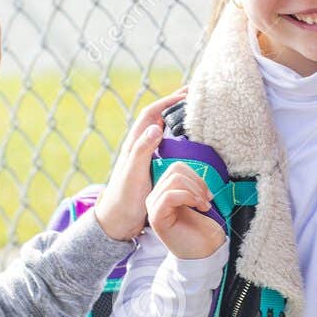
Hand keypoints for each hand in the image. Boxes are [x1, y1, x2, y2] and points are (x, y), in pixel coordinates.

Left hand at [93, 89, 185, 241]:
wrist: (118, 222)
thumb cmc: (124, 198)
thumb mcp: (133, 173)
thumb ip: (142, 150)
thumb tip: (157, 126)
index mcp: (134, 144)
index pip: (151, 114)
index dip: (167, 101)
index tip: (186, 94)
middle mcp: (141, 147)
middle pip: (159, 118)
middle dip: (175, 105)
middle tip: (195, 96)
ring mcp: (148, 158)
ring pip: (165, 132)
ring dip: (179, 120)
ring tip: (198, 114)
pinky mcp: (154, 169)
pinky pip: (170, 148)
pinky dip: (182, 139)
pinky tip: (194, 143)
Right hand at [148, 163, 226, 260]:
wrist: (204, 252)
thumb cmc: (202, 228)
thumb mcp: (198, 200)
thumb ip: (191, 184)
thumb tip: (194, 170)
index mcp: (164, 192)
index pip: (176, 168)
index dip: (196, 176)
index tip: (207, 194)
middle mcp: (155, 197)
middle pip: (175, 170)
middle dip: (197, 182)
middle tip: (207, 200)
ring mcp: (153, 206)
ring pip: (173, 180)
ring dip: (195, 191)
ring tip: (203, 205)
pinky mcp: (156, 217)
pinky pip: (169, 195)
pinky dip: (188, 197)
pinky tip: (198, 207)